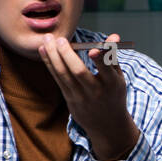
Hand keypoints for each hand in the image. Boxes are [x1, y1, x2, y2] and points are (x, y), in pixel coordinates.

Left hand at [39, 32, 140, 160]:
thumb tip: (113, 36)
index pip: (106, 69)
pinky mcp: (69, 99)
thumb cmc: (113, 94)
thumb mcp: (118, 77)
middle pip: (79, 72)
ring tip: (47, 39)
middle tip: (59, 39)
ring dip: (53, 56)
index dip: (100, 59)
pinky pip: (57, 79)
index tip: (93, 50)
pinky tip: (43, 50)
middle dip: (67, 54)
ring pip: (64, 75)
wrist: (106, 124)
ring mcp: (81, 97)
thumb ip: (112, 56)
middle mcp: (95, 91)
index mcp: (112, 84)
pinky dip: (49, 63)